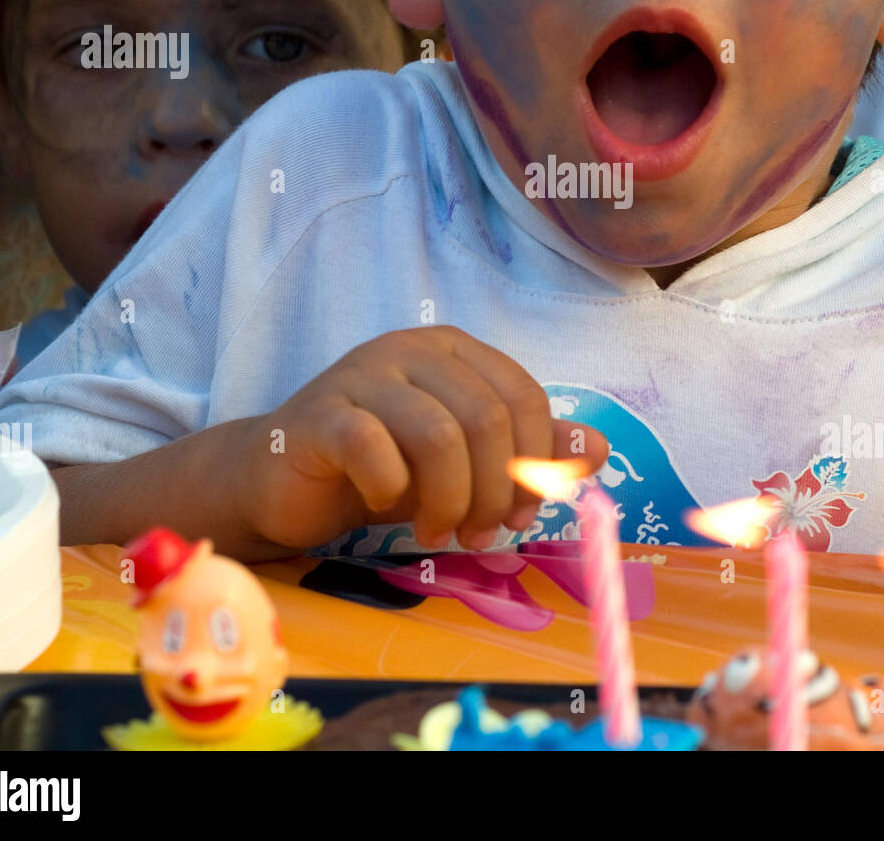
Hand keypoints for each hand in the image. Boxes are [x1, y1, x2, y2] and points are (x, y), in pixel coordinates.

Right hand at [233, 326, 606, 552]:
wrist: (283, 478)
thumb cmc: (384, 466)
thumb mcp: (465, 463)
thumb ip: (529, 452)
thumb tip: (600, 449)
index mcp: (455, 351)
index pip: (522, 396)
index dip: (535, 462)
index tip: (521, 515)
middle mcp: (412, 350)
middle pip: (486, 418)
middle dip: (494, 490)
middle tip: (478, 534)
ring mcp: (363, 374)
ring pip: (438, 435)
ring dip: (448, 500)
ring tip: (437, 531)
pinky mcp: (321, 412)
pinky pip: (374, 449)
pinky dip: (390, 490)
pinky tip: (381, 504)